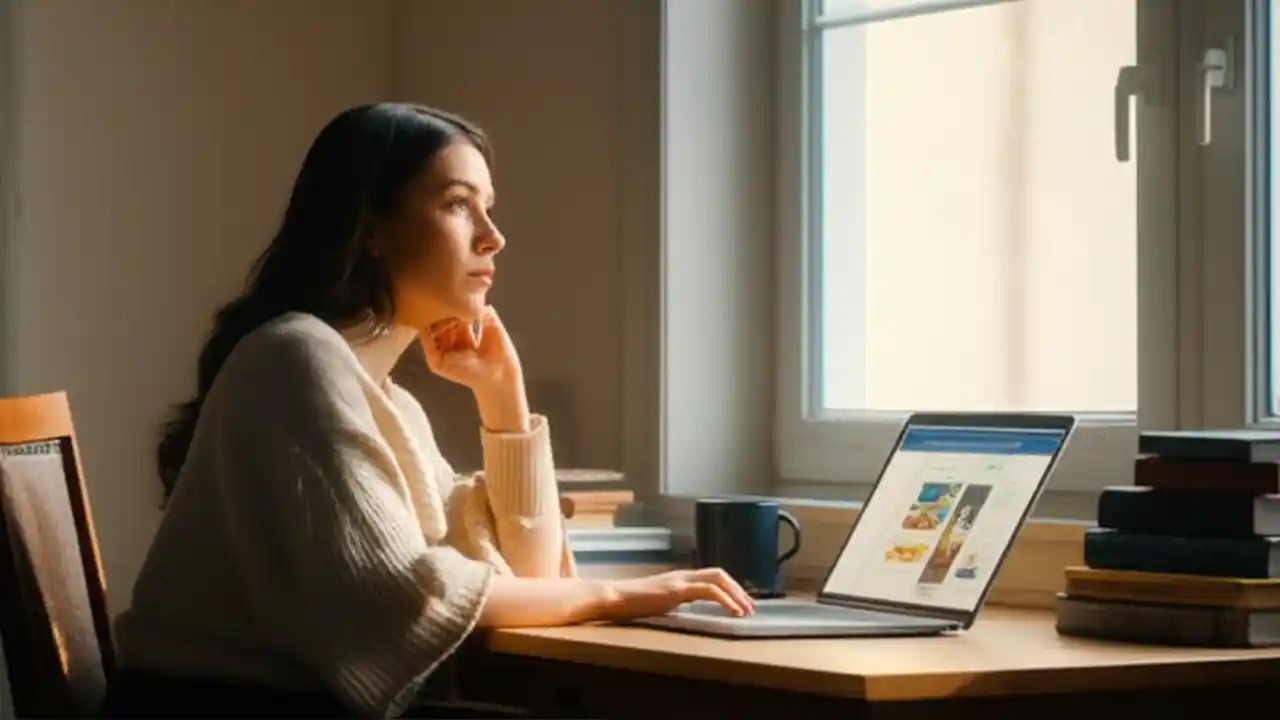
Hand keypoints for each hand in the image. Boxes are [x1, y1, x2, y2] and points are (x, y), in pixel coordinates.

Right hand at [422, 306, 530, 432]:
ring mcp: (445, 355)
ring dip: (432, 321)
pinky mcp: (438, 364)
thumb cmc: (501, 353)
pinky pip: (428, 347)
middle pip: (441, 325)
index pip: (453, 319)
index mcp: (465, 338)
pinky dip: (425, 334)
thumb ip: (486, 313)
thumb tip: (482, 299)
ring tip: (432, 307)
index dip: (452, 308)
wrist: (501, 374)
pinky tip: (426, 322)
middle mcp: (453, 346)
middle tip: (438, 299)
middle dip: (440, 313)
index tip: (451, 294)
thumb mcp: (494, 328)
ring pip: (432, 334)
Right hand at [599, 568, 755, 620]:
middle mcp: (683, 575)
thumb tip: (685, 609)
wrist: (616, 598)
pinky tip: (733, 611)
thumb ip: (675, 602)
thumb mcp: (660, 602)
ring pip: (718, 579)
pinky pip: (708, 591)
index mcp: (680, 578)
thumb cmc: (633, 603)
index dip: (729, 587)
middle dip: (738, 589)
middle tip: (750, 606)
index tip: (740, 602)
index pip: (711, 576)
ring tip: (746, 610)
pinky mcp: (677, 589)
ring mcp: (680, 580)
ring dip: (736, 595)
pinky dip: (725, 600)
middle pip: (719, 573)